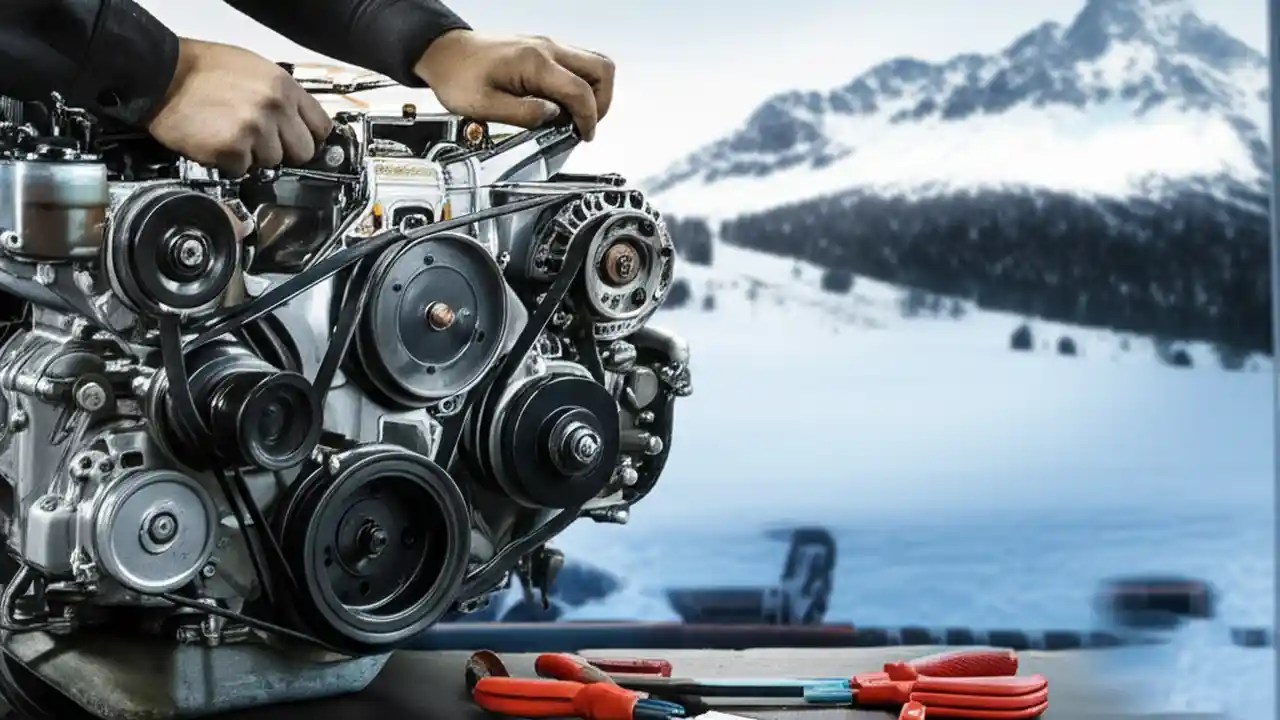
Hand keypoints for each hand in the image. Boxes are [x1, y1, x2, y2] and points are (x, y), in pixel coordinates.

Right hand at [146, 39, 332, 175]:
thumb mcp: (254, 71)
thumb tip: (299, 124)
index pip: (321, 127)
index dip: (309, 138)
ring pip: (272, 163)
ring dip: (253, 156)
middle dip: (284, 151)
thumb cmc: (204, 71)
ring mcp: (255, 130)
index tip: (297, 142)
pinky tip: (215, 143)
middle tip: (259, 142)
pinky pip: (243, 170)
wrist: (160, 75)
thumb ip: (281, 97)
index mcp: (285, 87)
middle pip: (303, 152)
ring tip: (230, 135)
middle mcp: (275, 108)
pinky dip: (229, 163)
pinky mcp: (233, 150)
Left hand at [414, 30, 614, 140]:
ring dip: (594, 94)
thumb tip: (553, 119)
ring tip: (574, 117)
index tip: (582, 136)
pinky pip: (578, 66)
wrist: (444, 53)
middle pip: (602, 69)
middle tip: (584, 125)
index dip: (589, 119)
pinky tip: (561, 105)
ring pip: (594, 65)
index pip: (581, 91)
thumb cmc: (457, 76)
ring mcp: (548, 47)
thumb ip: (524, 115)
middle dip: (601, 103)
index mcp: (534, 63)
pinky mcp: (544, 50)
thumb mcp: (484, 106)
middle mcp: (547, 49)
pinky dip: (580, 87)